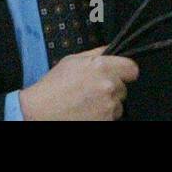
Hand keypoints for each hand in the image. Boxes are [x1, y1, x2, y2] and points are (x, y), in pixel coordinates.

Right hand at [18, 46, 139, 120]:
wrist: (39, 112)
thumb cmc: (54, 85)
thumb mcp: (73, 60)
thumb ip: (96, 53)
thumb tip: (112, 50)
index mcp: (103, 66)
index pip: (132, 69)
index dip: (126, 71)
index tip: (119, 75)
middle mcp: (109, 86)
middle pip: (124, 88)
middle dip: (114, 88)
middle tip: (95, 90)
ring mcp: (107, 106)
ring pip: (118, 104)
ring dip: (108, 104)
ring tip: (89, 103)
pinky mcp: (104, 121)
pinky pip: (111, 117)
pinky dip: (103, 116)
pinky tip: (87, 112)